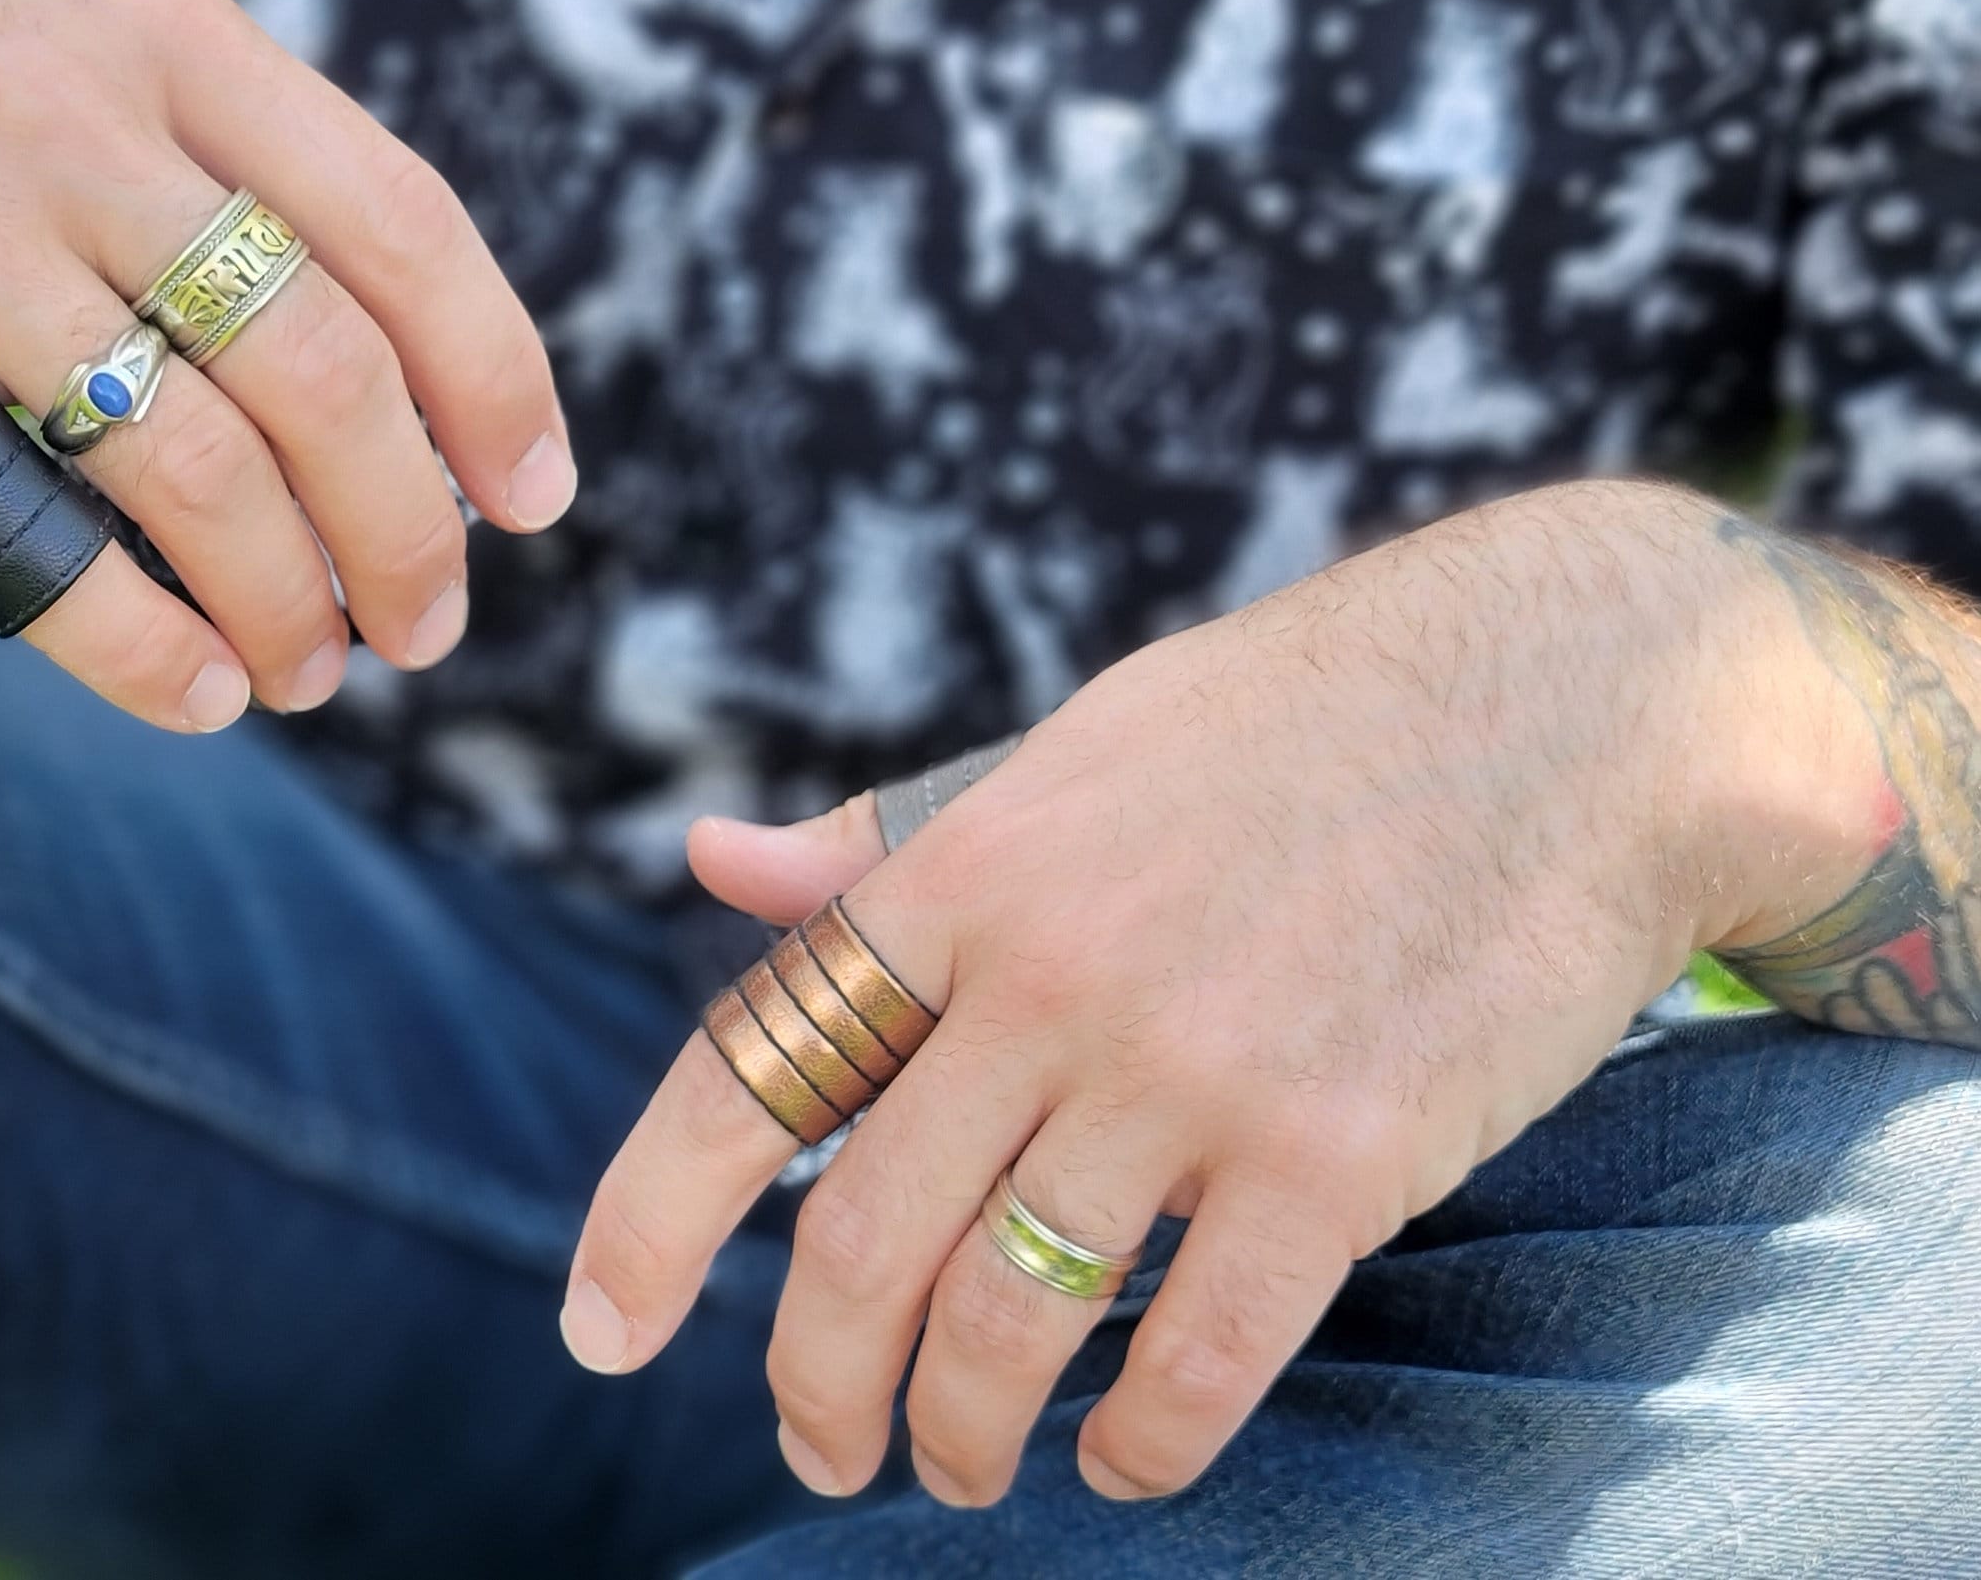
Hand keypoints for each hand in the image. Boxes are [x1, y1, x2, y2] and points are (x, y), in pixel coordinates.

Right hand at [0, 0, 570, 728]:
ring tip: (304, 672)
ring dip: (286, 604)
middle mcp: (64, 119)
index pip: (401, 222)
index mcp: (158, 34)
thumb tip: (395, 373)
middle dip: (406, 533)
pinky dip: (135, 645)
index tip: (535, 501)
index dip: (497, 383)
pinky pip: (21, 537)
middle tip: (425, 627)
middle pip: (319, 370)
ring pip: (191, 469)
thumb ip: (211, 163)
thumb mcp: (53, 37)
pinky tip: (189, 690)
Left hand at [561, 482, 1879, 1504]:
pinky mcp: (1335, 1153)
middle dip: (814, 1382)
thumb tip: (712, 865)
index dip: (647, 1221)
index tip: (596, 1334)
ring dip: (963, 1431)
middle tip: (820, 1446)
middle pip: (860, 1242)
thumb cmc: (1295, 726)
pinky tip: (1125, 1461)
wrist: (1568, 698)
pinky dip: (1142, 1442)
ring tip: (964, 1465)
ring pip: (1007, 1321)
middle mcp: (1046, 978)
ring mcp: (1188, 1070)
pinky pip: (1195, 1356)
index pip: (751, 1069)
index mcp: (962, 874)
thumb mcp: (1068, 747)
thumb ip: (891, 840)